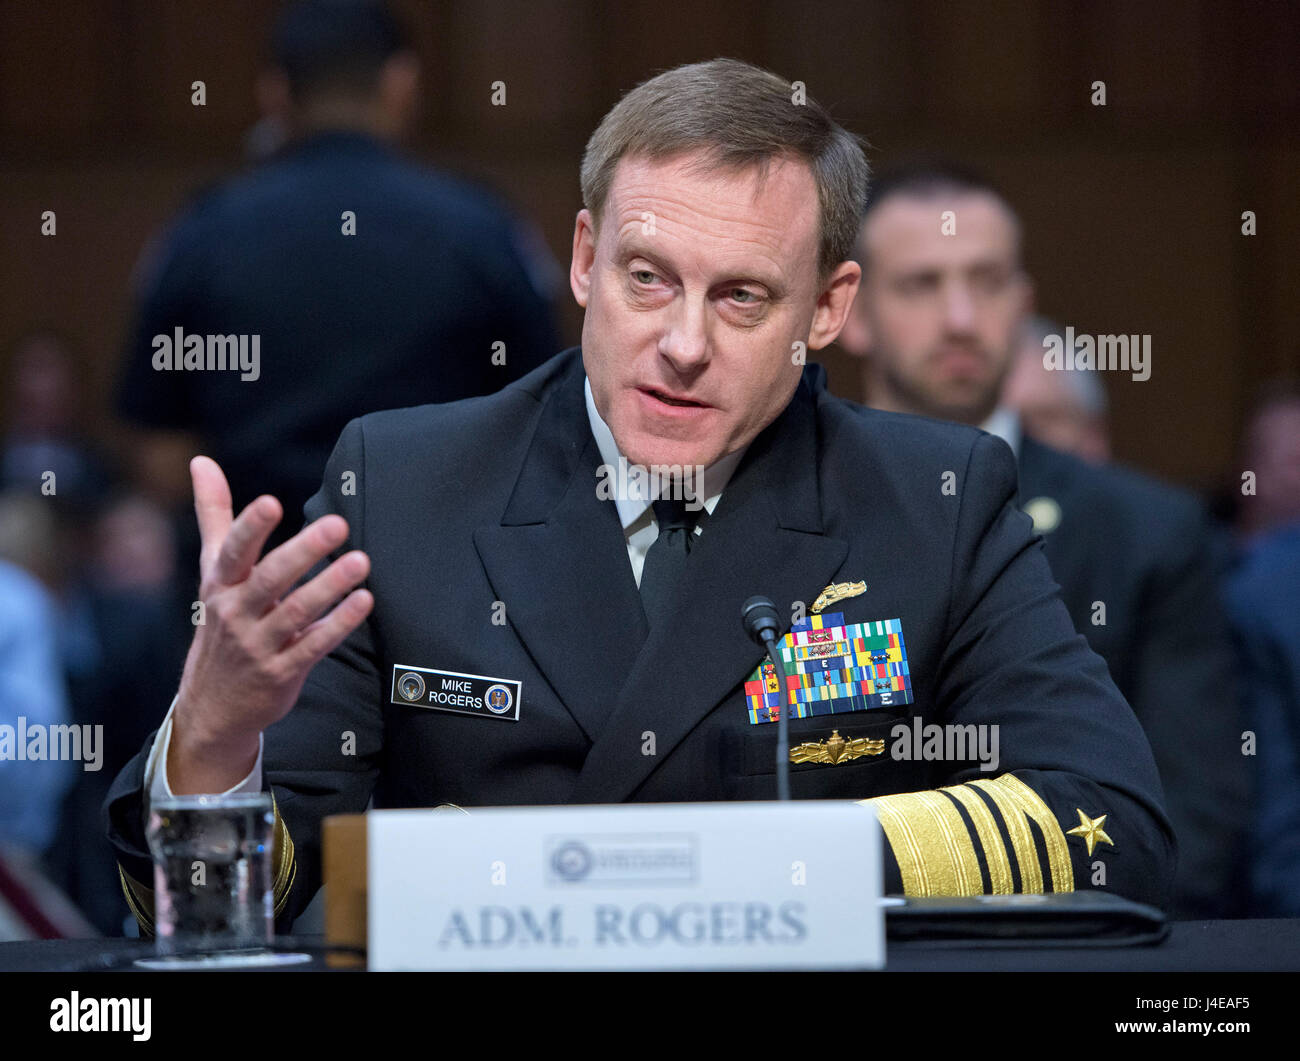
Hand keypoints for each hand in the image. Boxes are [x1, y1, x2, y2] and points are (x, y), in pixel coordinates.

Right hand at [168, 456, 372, 792]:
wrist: (212, 704)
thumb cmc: (221, 622)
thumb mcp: (212, 570)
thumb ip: (215, 514)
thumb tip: (201, 460)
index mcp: (221, 583)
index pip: (233, 550)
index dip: (250, 526)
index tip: (271, 502)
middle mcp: (237, 612)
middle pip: (269, 578)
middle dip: (303, 551)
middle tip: (337, 524)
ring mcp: (259, 644)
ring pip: (296, 612)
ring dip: (330, 585)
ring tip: (361, 561)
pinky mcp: (282, 671)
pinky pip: (314, 646)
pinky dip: (339, 624)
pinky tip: (364, 602)